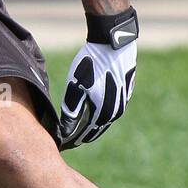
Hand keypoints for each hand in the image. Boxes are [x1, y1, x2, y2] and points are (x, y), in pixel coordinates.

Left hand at [59, 7, 137, 147]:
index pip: (85, 133)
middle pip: (96, 129)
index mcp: (102, 112)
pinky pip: (112, 108)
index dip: (72, 140)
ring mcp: (122, 100)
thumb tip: (66, 130)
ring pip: (105, 120)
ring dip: (93, 126)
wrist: (113, 43)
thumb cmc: (90, 63)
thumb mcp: (75, 86)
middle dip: (82, 136)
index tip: (62, 145)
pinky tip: (96, 112)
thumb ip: (71, 110)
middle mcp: (115, 111)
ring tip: (81, 130)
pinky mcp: (125, 90)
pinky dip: (101, 113)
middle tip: (69, 141)